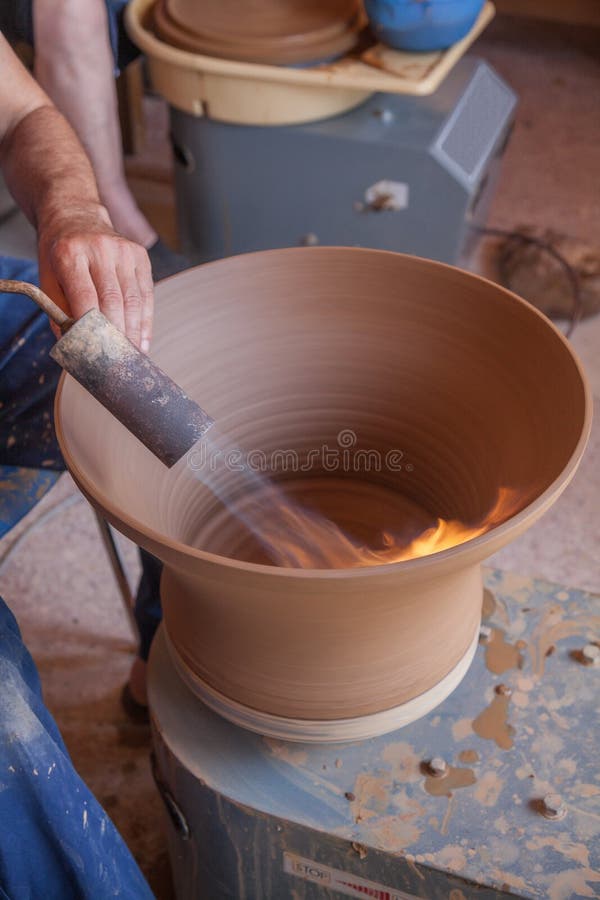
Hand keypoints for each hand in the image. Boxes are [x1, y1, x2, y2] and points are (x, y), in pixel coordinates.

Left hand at [38, 203, 153, 351]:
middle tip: (118, 360)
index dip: (94, 328)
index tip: (99, 353)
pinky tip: (143, 338)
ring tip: (133, 354)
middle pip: (114, 301)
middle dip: (118, 336)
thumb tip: (72, 345)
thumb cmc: (60, 253)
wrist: (75, 215)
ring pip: (134, 300)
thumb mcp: (48, 277)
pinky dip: (145, 320)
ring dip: (135, 332)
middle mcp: (100, 249)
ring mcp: (123, 250)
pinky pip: (147, 293)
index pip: (86, 297)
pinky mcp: (140, 255)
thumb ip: (58, 311)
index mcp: (70, 253)